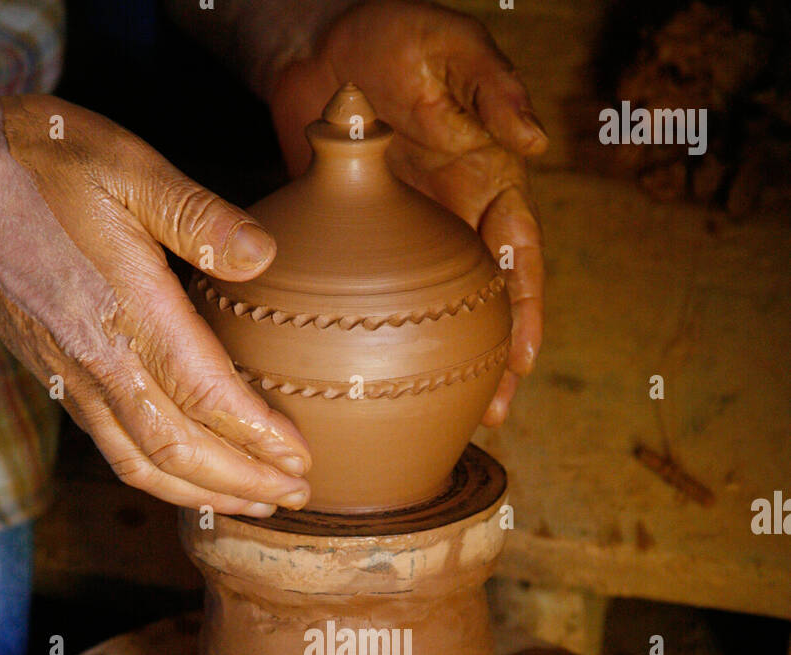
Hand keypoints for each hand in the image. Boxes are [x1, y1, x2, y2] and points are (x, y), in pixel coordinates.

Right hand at [0, 89, 311, 515]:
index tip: (301, 458)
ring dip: (207, 494)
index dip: (257, 436)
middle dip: (245, 483)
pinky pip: (115, 449)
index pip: (205, 396)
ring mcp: (73, 378)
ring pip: (145, 464)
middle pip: (180, 451)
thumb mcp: (127, 165)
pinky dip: (162, 479)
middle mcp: (97, 360)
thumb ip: (199, 215)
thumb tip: (265, 257)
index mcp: (125, 310)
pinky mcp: (58, 380)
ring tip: (259, 504)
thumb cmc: (39, 162)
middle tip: (297, 495)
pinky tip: (193, 479)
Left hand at [268, 0, 546, 423]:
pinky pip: (391, 303)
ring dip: (455, 365)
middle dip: (498, 359)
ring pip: (445, 313)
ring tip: (458, 418)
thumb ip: (489, 88)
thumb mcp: (446, 45)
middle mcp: (460, 216)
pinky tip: (391, 383)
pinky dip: (396, 344)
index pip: (518, 250)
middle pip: (490, 300)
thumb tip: (535, 140)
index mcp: (489, 174)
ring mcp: (418, 239)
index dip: (524, 307)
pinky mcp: (373, 249)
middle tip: (495, 414)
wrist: (319, 47)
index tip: (522, 356)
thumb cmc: (390, 34)